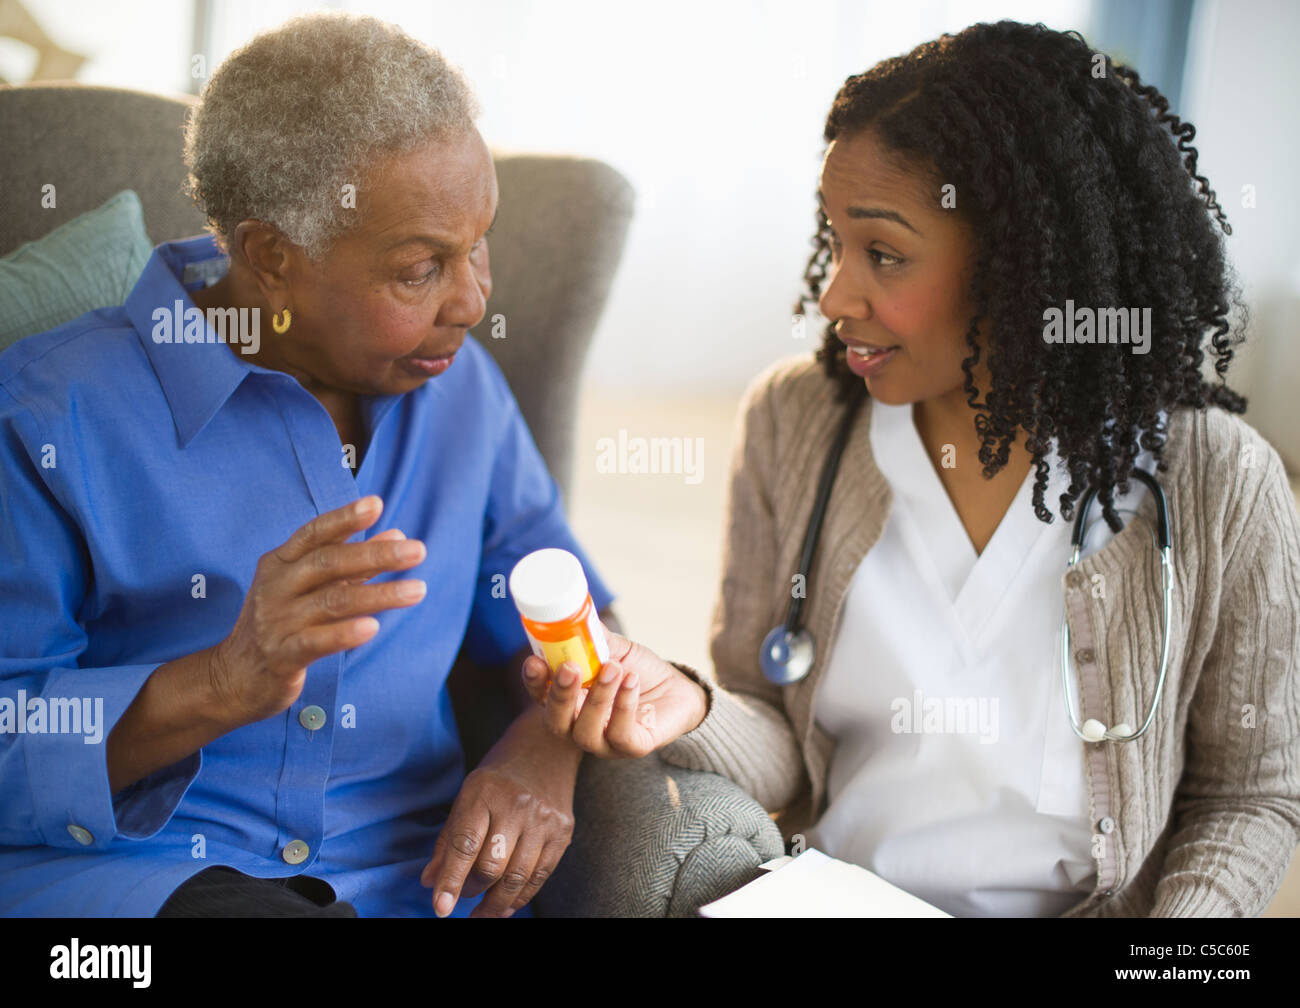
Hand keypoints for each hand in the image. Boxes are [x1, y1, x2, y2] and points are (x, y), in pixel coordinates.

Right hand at [208, 495, 426, 725]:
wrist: (233, 677)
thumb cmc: (281, 623)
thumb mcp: (310, 588)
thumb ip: (353, 564)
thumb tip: (396, 534)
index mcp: (280, 563)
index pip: (314, 534)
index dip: (344, 518)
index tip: (377, 504)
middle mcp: (276, 587)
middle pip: (329, 563)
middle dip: (376, 555)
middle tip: (418, 550)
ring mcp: (276, 621)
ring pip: (332, 601)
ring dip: (379, 595)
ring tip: (417, 589)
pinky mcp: (281, 656)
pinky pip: (316, 642)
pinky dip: (345, 633)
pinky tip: (373, 627)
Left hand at [420, 709, 578, 916]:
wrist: (548, 743)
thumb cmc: (501, 772)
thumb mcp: (468, 793)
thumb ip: (449, 838)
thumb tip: (431, 881)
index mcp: (484, 791)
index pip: (465, 845)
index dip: (450, 880)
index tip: (440, 908)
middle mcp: (517, 805)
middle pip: (492, 865)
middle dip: (472, 890)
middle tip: (461, 897)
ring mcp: (544, 818)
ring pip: (518, 877)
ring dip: (496, 904)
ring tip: (482, 914)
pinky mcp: (564, 830)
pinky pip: (541, 875)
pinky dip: (521, 896)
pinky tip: (506, 905)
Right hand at [520, 624, 708, 756]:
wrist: (676, 688)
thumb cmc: (637, 670)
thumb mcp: (615, 649)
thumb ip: (593, 638)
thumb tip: (574, 615)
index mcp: (568, 700)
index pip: (540, 695)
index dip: (533, 682)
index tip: (535, 661)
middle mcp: (578, 726)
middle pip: (556, 721)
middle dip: (559, 694)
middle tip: (570, 668)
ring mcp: (604, 742)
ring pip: (586, 732)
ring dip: (597, 698)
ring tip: (613, 668)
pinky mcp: (632, 747)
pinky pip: (621, 735)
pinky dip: (623, 706)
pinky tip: (631, 682)